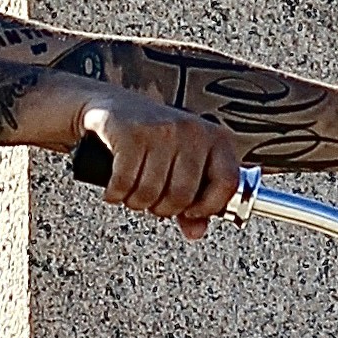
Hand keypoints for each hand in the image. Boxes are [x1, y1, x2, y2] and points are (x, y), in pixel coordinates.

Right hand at [56, 94, 248, 240]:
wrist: (110, 106)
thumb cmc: (152, 138)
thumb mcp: (180, 164)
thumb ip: (193, 200)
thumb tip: (196, 231)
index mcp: (214, 138)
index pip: (228, 182)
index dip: (208, 207)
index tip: (190, 213)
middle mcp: (192, 131)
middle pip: (183, 195)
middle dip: (162, 209)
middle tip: (151, 202)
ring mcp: (162, 130)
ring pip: (151, 192)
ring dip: (136, 203)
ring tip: (132, 193)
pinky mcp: (131, 132)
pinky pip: (125, 181)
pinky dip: (116, 193)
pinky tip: (114, 190)